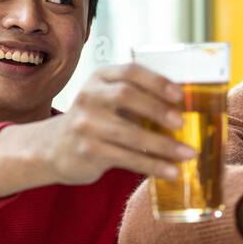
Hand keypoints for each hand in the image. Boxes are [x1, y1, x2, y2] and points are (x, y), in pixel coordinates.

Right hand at [0, 63, 192, 197]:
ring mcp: (86, 124)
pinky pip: (126, 158)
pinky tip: (171, 172)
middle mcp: (90, 97)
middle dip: (158, 109)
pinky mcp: (88, 151)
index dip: (157, 81)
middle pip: (126, 96)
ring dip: (163, 145)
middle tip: (182, 123)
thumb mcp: (109, 99)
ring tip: (188, 154)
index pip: (130, 72)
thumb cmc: (96, 120)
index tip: (180, 95)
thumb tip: (187, 106)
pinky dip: (152, 165)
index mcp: (100, 78)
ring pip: (129, 134)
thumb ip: (138, 96)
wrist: (54, 148)